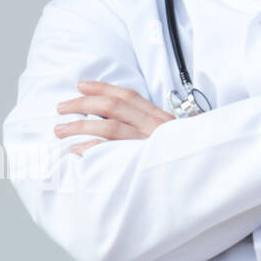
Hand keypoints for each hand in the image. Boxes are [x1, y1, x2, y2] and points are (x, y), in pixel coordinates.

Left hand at [55, 81, 173, 154]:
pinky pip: (110, 151)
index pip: (128, 96)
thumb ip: (148, 126)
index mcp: (159, 118)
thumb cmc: (177, 158)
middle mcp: (154, 127)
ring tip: (61, 129)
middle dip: (84, 104)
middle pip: (114, 106)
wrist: (199, 174)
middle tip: (62, 108)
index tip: (81, 86)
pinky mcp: (140, 161)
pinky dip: (91, 147)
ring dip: (80, 125)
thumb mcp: (170, 136)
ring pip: (109, 126)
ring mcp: (147, 143)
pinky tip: (76, 149)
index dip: (102, 88)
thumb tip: (118, 120)